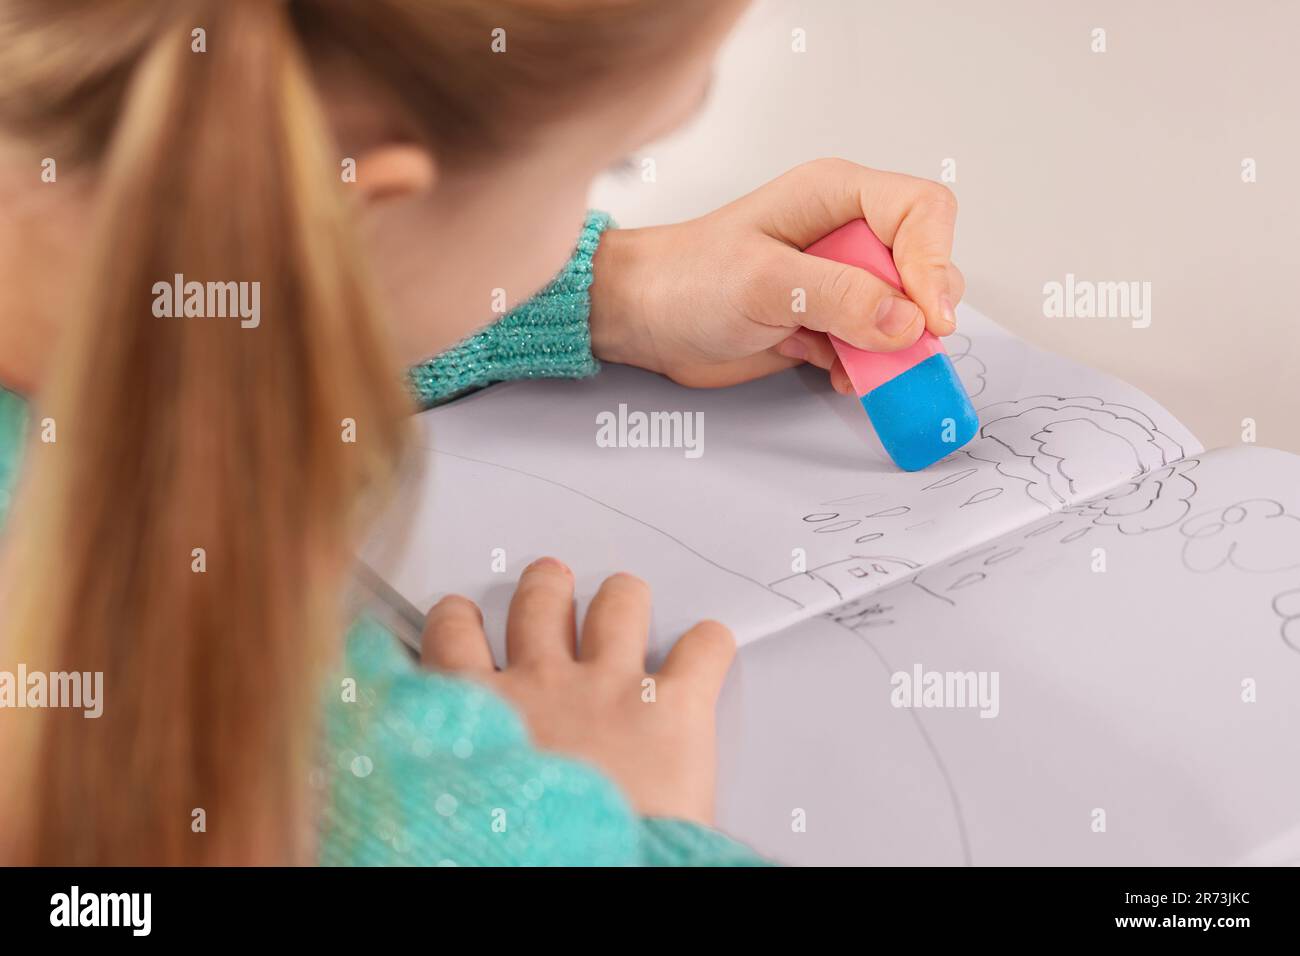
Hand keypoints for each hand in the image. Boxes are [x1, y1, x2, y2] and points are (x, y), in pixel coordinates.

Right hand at [420, 557, 735, 825]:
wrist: (573, 874)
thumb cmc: (516, 850)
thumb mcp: (464, 797)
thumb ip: (466, 761)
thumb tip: (463, 771)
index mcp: (479, 711)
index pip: (451, 638)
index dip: (458, 622)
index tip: (462, 620)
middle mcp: (542, 684)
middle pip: (539, 603)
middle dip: (546, 587)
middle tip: (551, 584)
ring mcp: (610, 687)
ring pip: (617, 605)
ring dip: (623, 600)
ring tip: (626, 600)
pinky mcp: (674, 706)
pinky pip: (703, 650)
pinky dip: (710, 645)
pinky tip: (709, 646)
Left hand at [589, 157, 964, 392]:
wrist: (644, 319)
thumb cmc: (687, 279)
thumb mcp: (765, 283)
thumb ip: (840, 297)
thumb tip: (907, 320)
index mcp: (836, 195)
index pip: (922, 211)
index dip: (936, 262)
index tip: (928, 318)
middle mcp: (847, 231)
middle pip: (924, 265)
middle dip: (919, 313)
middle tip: (897, 350)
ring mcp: (840, 278)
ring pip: (905, 312)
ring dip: (893, 348)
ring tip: (855, 367)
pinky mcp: (828, 319)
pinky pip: (873, 345)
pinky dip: (865, 367)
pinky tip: (836, 375)